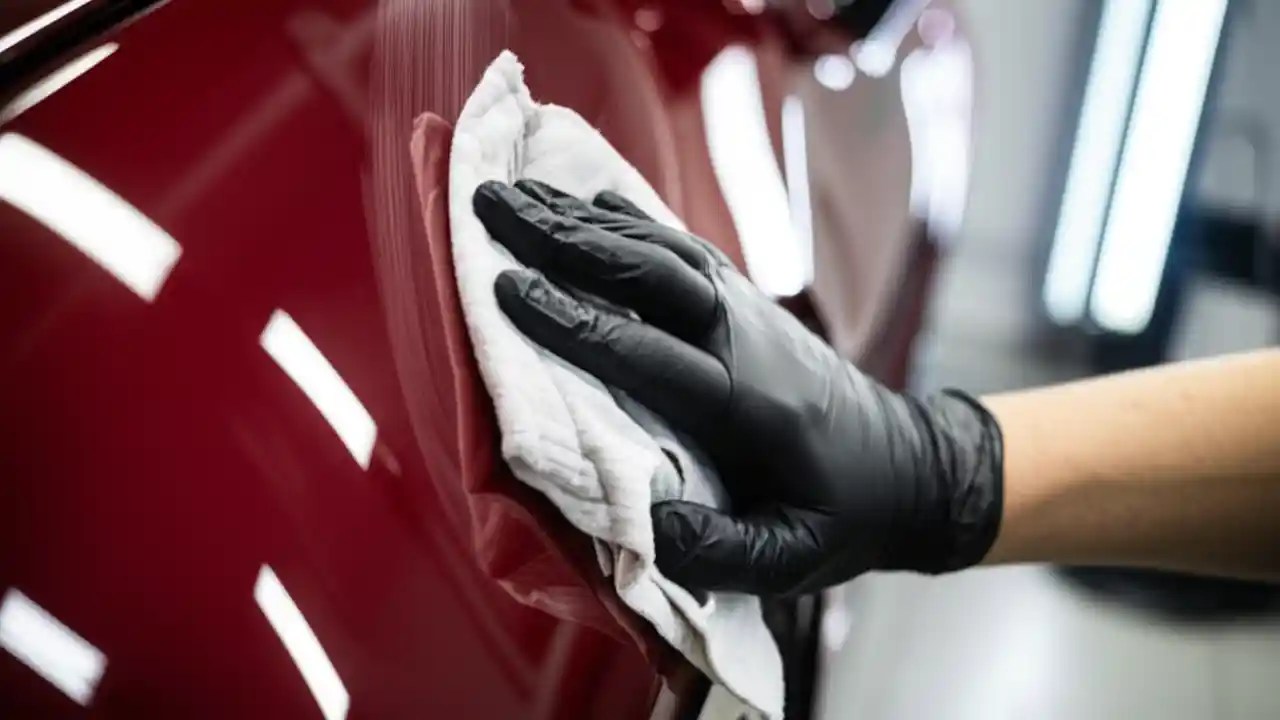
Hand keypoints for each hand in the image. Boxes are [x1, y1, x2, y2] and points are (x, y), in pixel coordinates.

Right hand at [472, 180, 1003, 594]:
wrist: (908, 467)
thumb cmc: (841, 517)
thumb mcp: (792, 560)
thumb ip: (721, 551)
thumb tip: (643, 527)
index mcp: (747, 403)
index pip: (647, 353)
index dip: (574, 322)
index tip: (507, 290)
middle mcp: (744, 338)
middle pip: (650, 273)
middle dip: (563, 239)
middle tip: (489, 206)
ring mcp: (748, 309)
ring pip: (660, 248)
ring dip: (582, 219)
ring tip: (513, 193)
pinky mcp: (747, 300)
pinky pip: (680, 247)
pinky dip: (627, 220)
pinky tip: (582, 201)